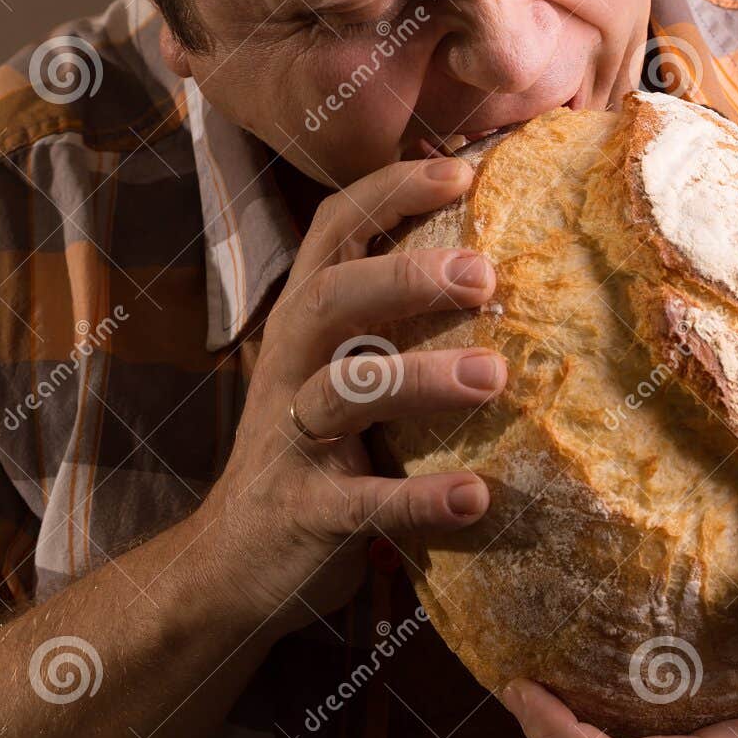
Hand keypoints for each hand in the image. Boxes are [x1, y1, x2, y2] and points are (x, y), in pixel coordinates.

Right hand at [200, 156, 505, 637]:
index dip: (390, 192)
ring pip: (343, 392)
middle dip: (403, 277)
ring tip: (492, 377)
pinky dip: (419, 499)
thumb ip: (397, 325)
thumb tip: (505, 262)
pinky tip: (477, 496)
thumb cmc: (320, 454)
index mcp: (306, 323)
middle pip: (330, 297)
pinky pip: (362, 503)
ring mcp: (292, 440)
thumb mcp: (347, 375)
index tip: (464, 170)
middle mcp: (292, 366)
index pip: (334, 230)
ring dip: (419, 379)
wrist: (233, 567)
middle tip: (485, 275)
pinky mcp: (304, 514)